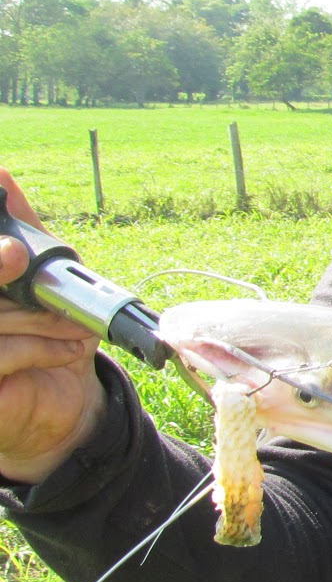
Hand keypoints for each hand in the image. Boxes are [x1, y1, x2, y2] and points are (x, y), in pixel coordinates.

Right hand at [0, 168, 105, 484]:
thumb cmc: (48, 336)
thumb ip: (21, 230)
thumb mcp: (43, 279)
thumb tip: (1, 176)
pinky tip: (66, 351)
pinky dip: (40, 348)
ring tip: (75, 326)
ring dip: (39, 318)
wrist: (66, 405)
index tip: (8, 249)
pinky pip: (0, 355)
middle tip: (16, 260)